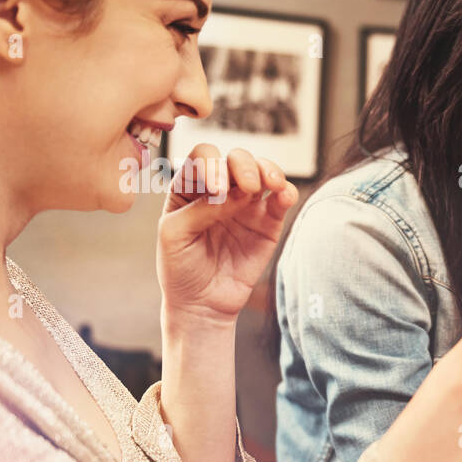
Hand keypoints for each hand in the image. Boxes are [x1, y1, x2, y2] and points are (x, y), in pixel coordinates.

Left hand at [157, 144, 298, 326]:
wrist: (203, 304)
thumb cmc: (180, 267)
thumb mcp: (175, 234)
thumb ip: (200, 209)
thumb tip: (236, 191)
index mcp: (190, 186)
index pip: (203, 157)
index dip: (212, 164)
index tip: (217, 188)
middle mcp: (220, 190)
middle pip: (236, 159)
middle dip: (244, 165)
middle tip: (247, 187)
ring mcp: (246, 206)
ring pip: (262, 172)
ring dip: (269, 171)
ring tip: (272, 184)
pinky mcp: (268, 223)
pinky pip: (281, 200)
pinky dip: (287, 192)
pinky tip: (285, 196)